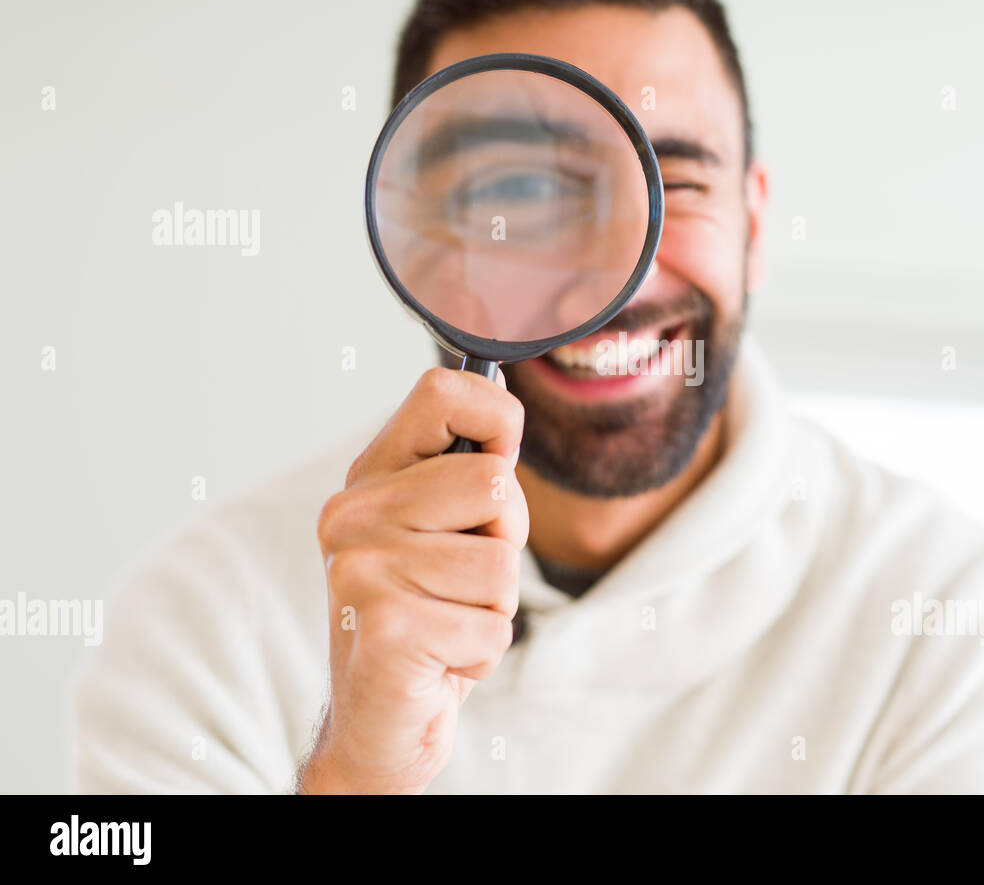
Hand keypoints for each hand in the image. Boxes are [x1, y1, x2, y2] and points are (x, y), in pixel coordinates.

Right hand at [298, 367, 527, 793]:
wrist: (380, 717)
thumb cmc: (428, 614)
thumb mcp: (446, 530)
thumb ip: (468, 472)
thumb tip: (506, 405)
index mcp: (370, 478)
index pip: (441, 392)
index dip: (497, 418)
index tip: (500, 458)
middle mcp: (352, 514)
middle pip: (494, 484)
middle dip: (506, 541)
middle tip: (463, 579)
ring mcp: (361, 570)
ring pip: (501, 564)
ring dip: (493, 605)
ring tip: (447, 620)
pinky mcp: (384, 629)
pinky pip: (491, 625)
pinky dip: (482, 650)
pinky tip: (440, 658)